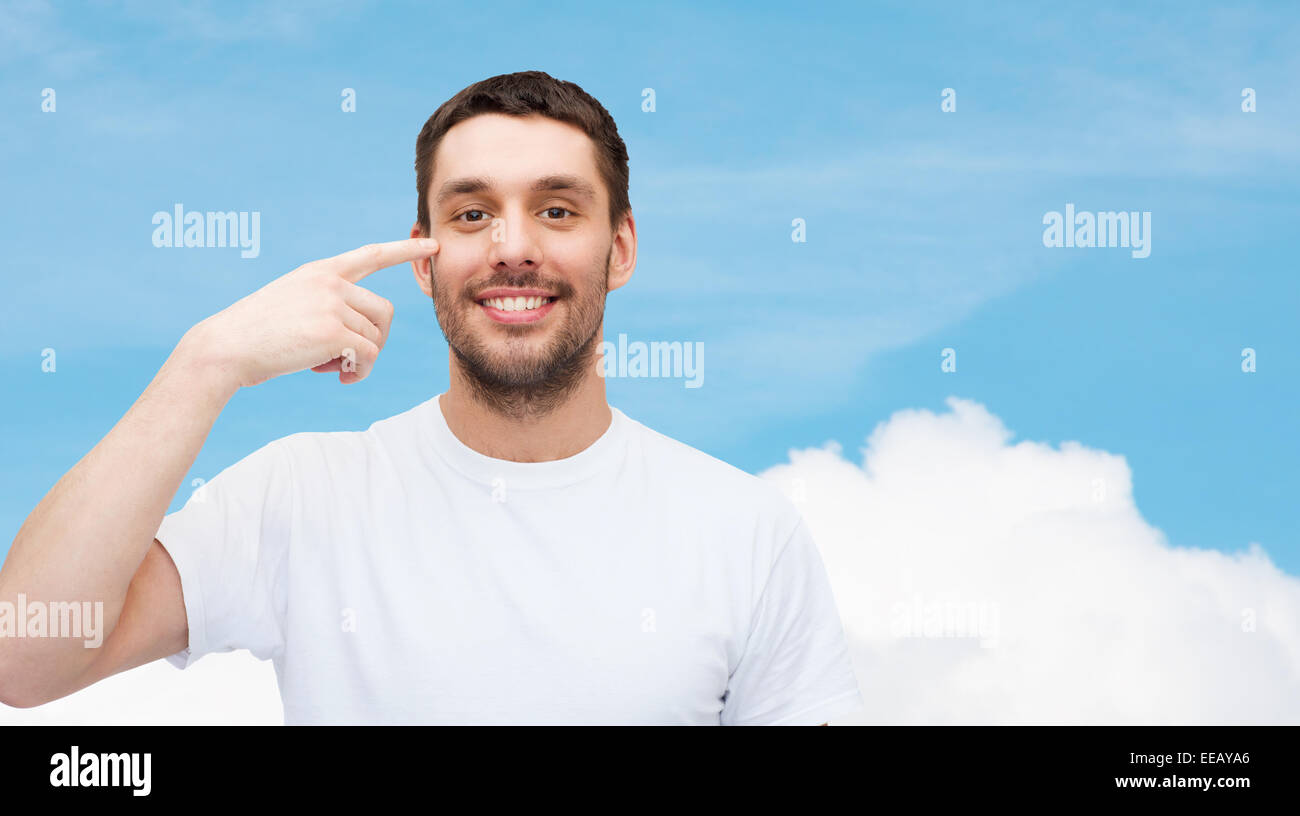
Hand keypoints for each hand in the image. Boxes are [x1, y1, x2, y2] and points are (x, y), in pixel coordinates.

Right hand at [183, 238, 439, 389]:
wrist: (225, 348)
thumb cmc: (257, 334)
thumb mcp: (292, 304)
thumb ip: (327, 305)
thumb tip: (361, 339)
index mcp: (320, 271)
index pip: (371, 255)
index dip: (404, 249)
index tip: (432, 244)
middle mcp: (329, 282)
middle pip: (384, 311)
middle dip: (376, 339)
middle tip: (350, 358)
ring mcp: (331, 304)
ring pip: (377, 337)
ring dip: (363, 360)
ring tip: (335, 368)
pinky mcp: (333, 332)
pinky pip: (369, 356)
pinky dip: (360, 372)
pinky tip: (338, 377)